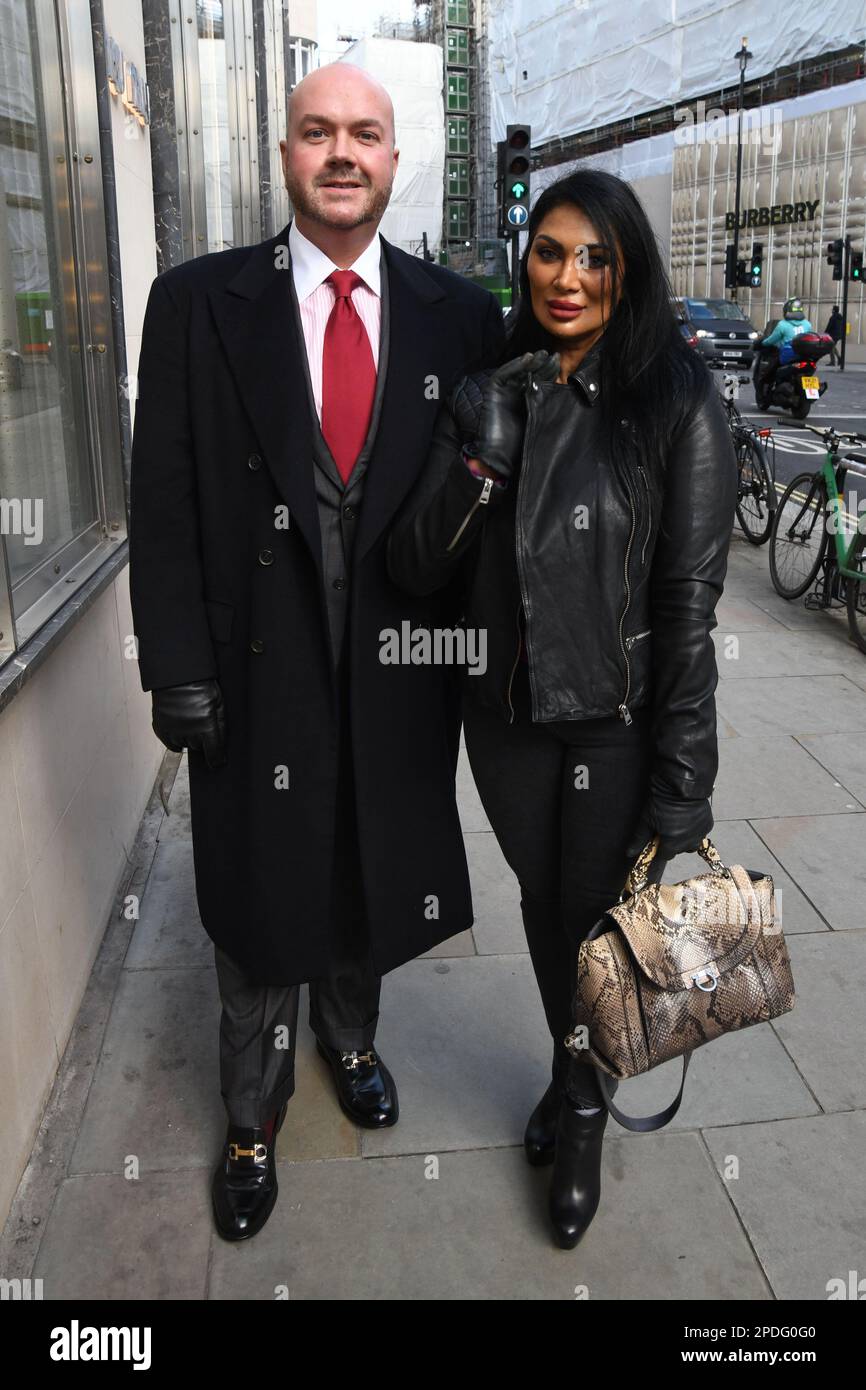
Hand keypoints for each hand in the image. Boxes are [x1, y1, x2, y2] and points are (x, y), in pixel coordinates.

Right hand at [151, 678, 226, 768]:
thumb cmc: (201, 685)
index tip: (218, 763)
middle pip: (198, 747)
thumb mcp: (219, 703)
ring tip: (190, 720)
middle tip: (202, 723)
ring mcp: (172, 730)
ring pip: (184, 744)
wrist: (177, 674)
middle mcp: (188, 731)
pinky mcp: (160, 727)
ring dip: (188, 738)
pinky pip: (170, 743)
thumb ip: (221, 725)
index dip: (217, 760)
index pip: (213, 754)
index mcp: (206, 725)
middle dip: (202, 739)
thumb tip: (221, 745)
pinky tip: (179, 729)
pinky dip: (175, 739)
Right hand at [450, 350, 559, 480]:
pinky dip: (514, 365)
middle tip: (555, 356)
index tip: (561, 363)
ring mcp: (503, 394)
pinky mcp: (492, 393)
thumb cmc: (522, 447)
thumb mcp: (543, 424)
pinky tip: (527, 359)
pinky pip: (502, 375)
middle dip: (542, 365)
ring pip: (517, 372)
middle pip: (529, 375)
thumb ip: (551, 409)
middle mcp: (515, 396)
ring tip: (543, 355)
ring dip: (530, 362)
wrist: (502, 459)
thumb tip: (572, 398)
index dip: (549, 372)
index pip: (539, 382)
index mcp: (527, 402)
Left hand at [624, 790, 713, 864]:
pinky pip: (701, 833)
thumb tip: (629, 853)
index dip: (659, 848)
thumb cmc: (662, 802)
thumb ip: (639, 839)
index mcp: (672, 843)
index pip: (665, 856)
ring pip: (692, 844)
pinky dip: (695, 830)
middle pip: (679, 850)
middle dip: (672, 843)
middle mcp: (688, 842)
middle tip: (667, 829)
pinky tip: (688, 819)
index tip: (657, 840)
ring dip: (685, 839)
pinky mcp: (708, 825)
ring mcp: (700, 834)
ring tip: (679, 825)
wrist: (681, 786)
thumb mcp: (647, 821)